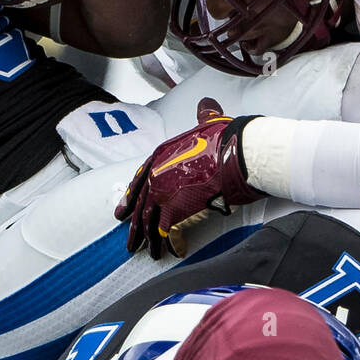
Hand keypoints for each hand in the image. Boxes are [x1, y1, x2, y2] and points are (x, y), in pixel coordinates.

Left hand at [115, 97, 263, 259]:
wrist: (237, 154)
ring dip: (150, 241)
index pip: (139, 179)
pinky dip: (173, 245)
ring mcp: (163, 196)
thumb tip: (207, 104)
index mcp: (160, 155)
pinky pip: (169, 234)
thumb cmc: (226, 138)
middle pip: (141, 205)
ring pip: (150, 223)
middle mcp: (156, 176)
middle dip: (134, 226)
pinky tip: (177, 251)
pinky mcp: (176, 213)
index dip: (130, 197)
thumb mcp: (210, 122)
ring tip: (151, 254)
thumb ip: (204, 115)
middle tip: (130, 242)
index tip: (122, 212)